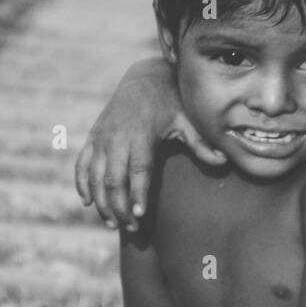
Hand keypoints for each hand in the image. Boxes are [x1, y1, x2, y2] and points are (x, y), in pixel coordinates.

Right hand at [75, 58, 226, 230]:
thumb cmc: (170, 102)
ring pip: (94, 175)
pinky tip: (88, 202)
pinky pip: (82, 164)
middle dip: (119, 206)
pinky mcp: (93, 137)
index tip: (140, 215)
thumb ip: (201, 142)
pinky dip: (82, 184)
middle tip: (130, 228)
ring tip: (112, 224)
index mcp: (140, 134)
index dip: (137, 193)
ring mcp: (101, 137)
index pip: (137, 169)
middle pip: (113, 178)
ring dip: (101, 201)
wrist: (144, 78)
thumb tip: (224, 161)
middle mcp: (117, 137)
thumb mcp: (187, 119)